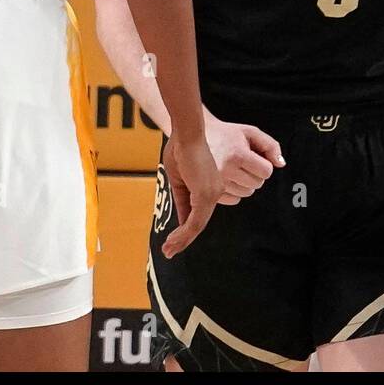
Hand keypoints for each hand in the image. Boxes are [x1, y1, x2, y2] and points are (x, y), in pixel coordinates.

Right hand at [159, 131, 221, 258]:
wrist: (187, 133)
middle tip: (170, 251)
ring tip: (168, 250)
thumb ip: (182, 198)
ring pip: (197, 224)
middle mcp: (215, 192)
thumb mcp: (178, 179)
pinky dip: (183, 233)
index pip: (199, 213)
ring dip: (182, 239)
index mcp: (210, 187)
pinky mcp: (206, 194)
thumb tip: (180, 220)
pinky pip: (195, 221)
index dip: (186, 228)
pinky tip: (172, 241)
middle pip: (199, 221)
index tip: (175, 239)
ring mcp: (212, 194)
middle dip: (184, 238)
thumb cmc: (181, 149)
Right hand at [204, 114, 284, 205]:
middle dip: (255, 174)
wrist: (195, 136)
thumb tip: (281, 163)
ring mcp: (215, 183)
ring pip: (246, 193)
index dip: (264, 165)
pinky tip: (227, 179)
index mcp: (237, 155)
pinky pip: (233, 200)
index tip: (255, 158)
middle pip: (257, 184)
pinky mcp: (208, 192)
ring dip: (245, 183)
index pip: (266, 171)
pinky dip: (234, 192)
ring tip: (234, 169)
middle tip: (243, 163)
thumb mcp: (249, 132)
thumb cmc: (224, 133)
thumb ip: (270, 145)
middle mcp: (225, 170)